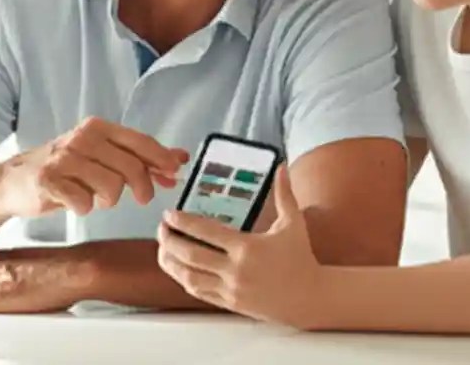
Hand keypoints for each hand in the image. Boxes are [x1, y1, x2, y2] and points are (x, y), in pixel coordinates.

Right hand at [0, 117, 189, 218]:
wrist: (12, 181)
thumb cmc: (64, 169)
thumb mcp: (102, 156)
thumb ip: (139, 157)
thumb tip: (180, 158)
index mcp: (98, 128)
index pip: (140, 141)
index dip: (162, 158)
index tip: (175, 172)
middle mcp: (82, 138)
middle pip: (130, 166)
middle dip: (143, 187)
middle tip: (142, 198)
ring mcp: (63, 158)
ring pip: (110, 185)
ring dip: (110, 199)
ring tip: (99, 198)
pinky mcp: (48, 181)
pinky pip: (83, 201)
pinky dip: (85, 208)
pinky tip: (77, 203)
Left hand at [156, 167, 323, 327]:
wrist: (308, 297)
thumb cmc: (301, 258)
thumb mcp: (293, 223)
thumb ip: (284, 194)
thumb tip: (281, 166)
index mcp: (247, 248)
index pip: (207, 232)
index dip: (184, 222)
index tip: (169, 214)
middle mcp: (235, 270)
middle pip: (190, 255)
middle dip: (170, 240)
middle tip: (161, 229)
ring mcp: (230, 289)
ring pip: (189, 277)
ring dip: (171, 263)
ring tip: (162, 249)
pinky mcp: (229, 303)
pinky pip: (199, 292)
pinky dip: (185, 280)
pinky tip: (179, 269)